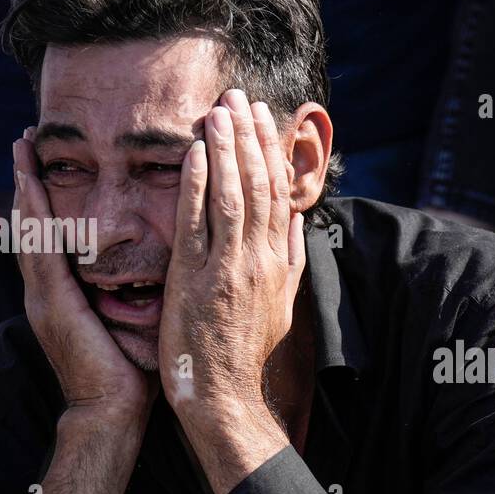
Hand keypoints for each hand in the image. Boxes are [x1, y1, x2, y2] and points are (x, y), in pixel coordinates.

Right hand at [12, 129, 151, 422]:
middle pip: (36, 223)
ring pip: (32, 229)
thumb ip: (133, 288)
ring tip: (23, 147)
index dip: (51, 196)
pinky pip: (41, 252)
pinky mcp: (52, 305)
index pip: (57, 233)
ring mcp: (45, 297)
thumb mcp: (132, 318)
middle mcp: (49, 290)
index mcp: (69, 293)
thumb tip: (162, 259)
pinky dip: (35, 219)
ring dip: (26, 186)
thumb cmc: (131, 371)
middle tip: (26, 136)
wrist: (112, 413)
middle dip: (30, 179)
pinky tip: (32, 190)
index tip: (51, 158)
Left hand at [158, 89, 306, 493]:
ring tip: (221, 109)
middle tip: (240, 96)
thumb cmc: (248, 356)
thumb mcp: (281, 305)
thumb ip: (289, 259)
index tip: (262, 118)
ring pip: (234, 196)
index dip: (268, 152)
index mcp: (278, 264)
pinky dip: (200, 184)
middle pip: (259, 186)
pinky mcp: (198, 280)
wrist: (227, 397)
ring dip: (228, 149)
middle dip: (250, 137)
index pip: (276, 195)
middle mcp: (258, 260)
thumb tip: (296, 222)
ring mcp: (229, 268)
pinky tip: (198, 152)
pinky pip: (199, 223)